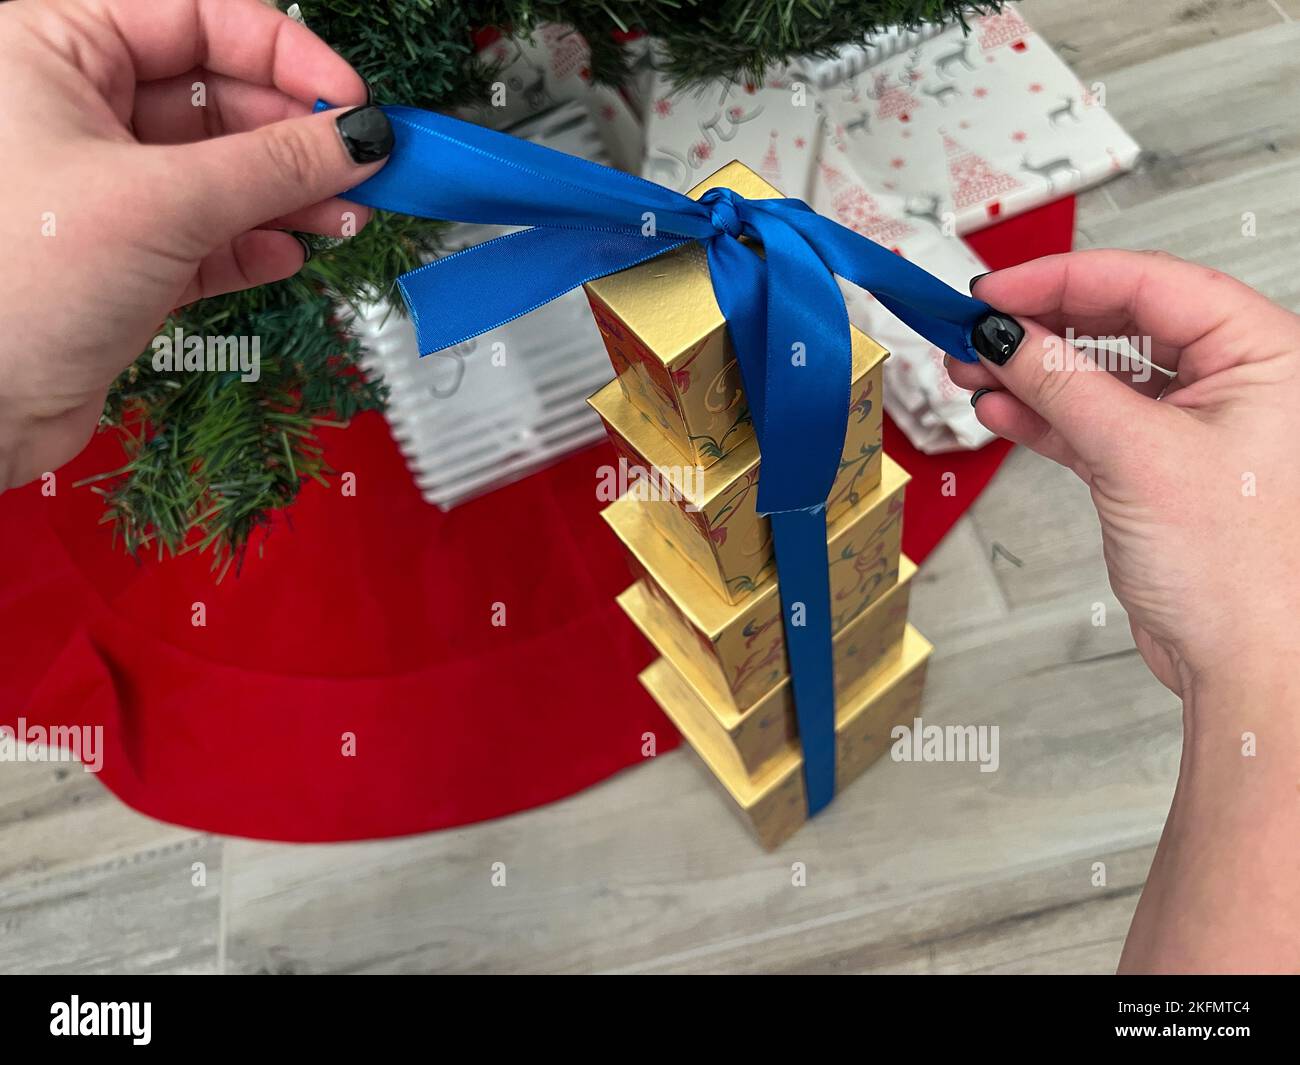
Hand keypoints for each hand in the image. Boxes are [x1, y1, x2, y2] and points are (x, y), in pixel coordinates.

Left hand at [0, 0, 392, 489]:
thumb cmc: (13, 278)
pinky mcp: (124, 255)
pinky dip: (254, 244)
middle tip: (366, 167)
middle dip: (298, 137)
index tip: (351, 100)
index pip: (197, 18)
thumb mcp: (165, 202)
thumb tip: (358, 139)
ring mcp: (103, 185)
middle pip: (217, 98)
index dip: (285, 55)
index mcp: (56, 50)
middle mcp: (76, 108)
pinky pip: (209, 234)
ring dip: (290, 195)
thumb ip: (275, 166)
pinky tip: (289, 253)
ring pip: (221, 171)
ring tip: (346, 216)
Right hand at [953, 250, 1299, 698]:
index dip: (1062, 279)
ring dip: (1029, 371)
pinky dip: (1040, 414)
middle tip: (974, 326)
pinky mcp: (1153, 466)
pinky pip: (1088, 421)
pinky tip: (999, 406)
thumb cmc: (1241, 573)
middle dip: (1038, 326)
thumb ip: (1062, 384)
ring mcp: (1190, 424)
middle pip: (1118, 322)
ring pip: (1097, 373)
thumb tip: (1005, 334)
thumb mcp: (1137, 456)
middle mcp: (1232, 381)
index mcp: (1261, 354)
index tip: (996, 288)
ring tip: (971, 367)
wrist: (1243, 661)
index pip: (1149, 284)